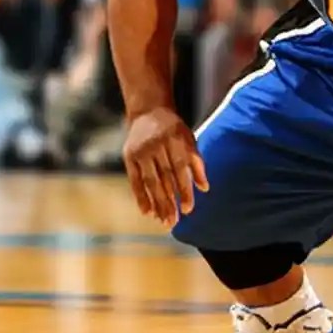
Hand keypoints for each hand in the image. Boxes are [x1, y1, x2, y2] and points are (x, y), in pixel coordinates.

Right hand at [122, 107, 208, 225]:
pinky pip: (134, 179)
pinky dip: (140, 196)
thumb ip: (197, 163)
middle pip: (164, 178)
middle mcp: (157, 144)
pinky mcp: (128, 155)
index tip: (187, 209)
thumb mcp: (189, 140)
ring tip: (162, 221)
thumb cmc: (174, 129)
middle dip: (169, 202)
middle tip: (173, 222)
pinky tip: (146, 211)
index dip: (184, 190)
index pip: (181, 169)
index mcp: (175, 139)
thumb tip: (204, 189)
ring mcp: (141, 150)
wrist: (148, 110)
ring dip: (156, 203)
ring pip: (149, 181)